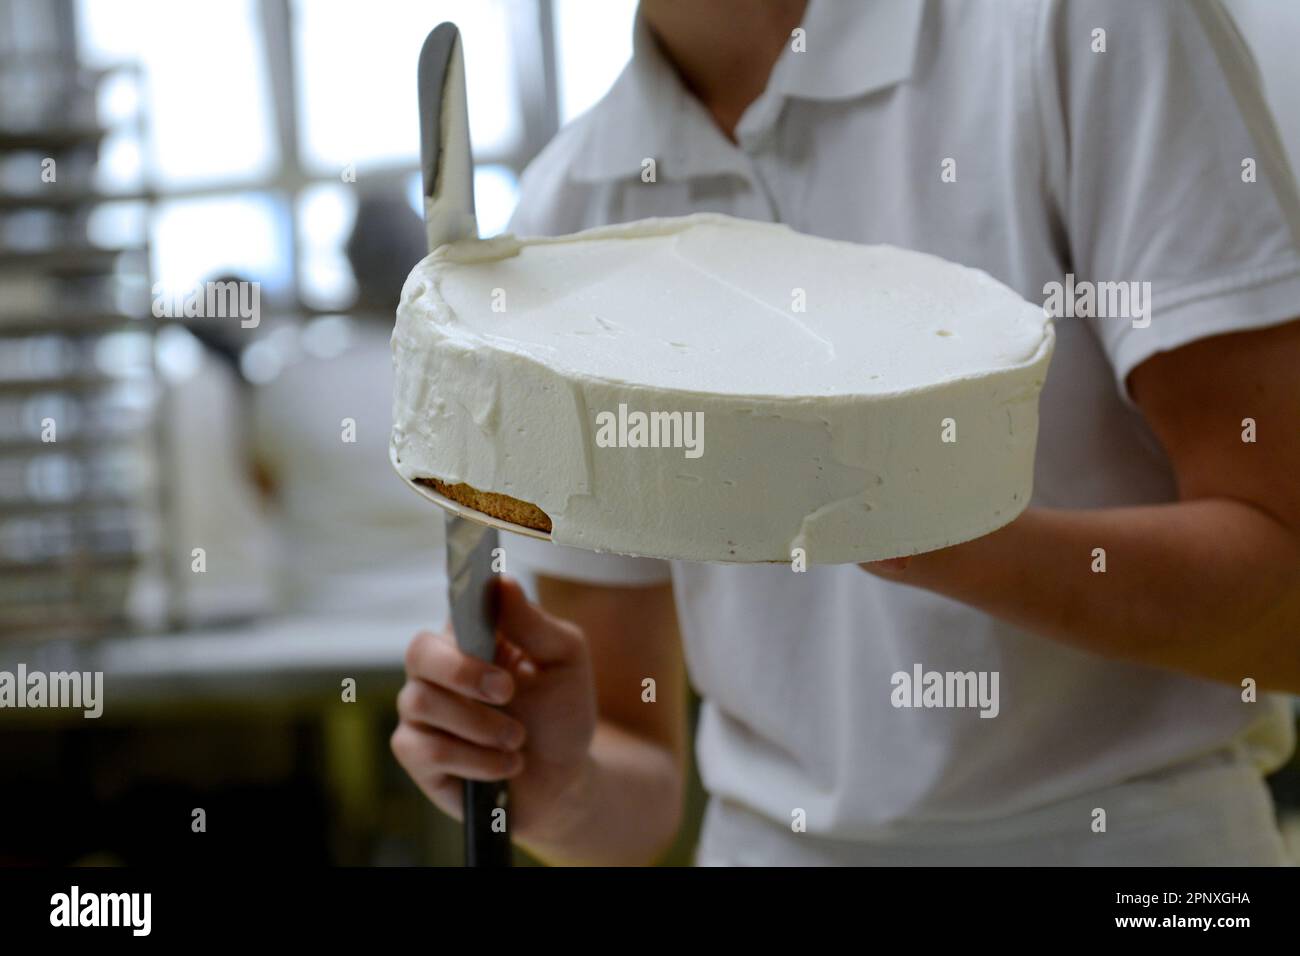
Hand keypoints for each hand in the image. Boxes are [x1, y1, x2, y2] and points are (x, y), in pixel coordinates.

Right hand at [391, 577, 597, 840]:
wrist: (565, 778)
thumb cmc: (561, 712)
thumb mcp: (565, 661)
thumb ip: (534, 624)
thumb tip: (501, 581)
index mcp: (472, 636)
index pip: (451, 610)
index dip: (468, 622)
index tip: (500, 643)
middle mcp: (438, 668)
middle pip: (419, 652)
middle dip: (465, 673)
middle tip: (508, 692)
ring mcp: (422, 712)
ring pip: (421, 703)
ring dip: (480, 725)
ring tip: (517, 739)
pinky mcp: (417, 756)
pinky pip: (425, 750)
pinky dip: (474, 761)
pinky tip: (506, 767)